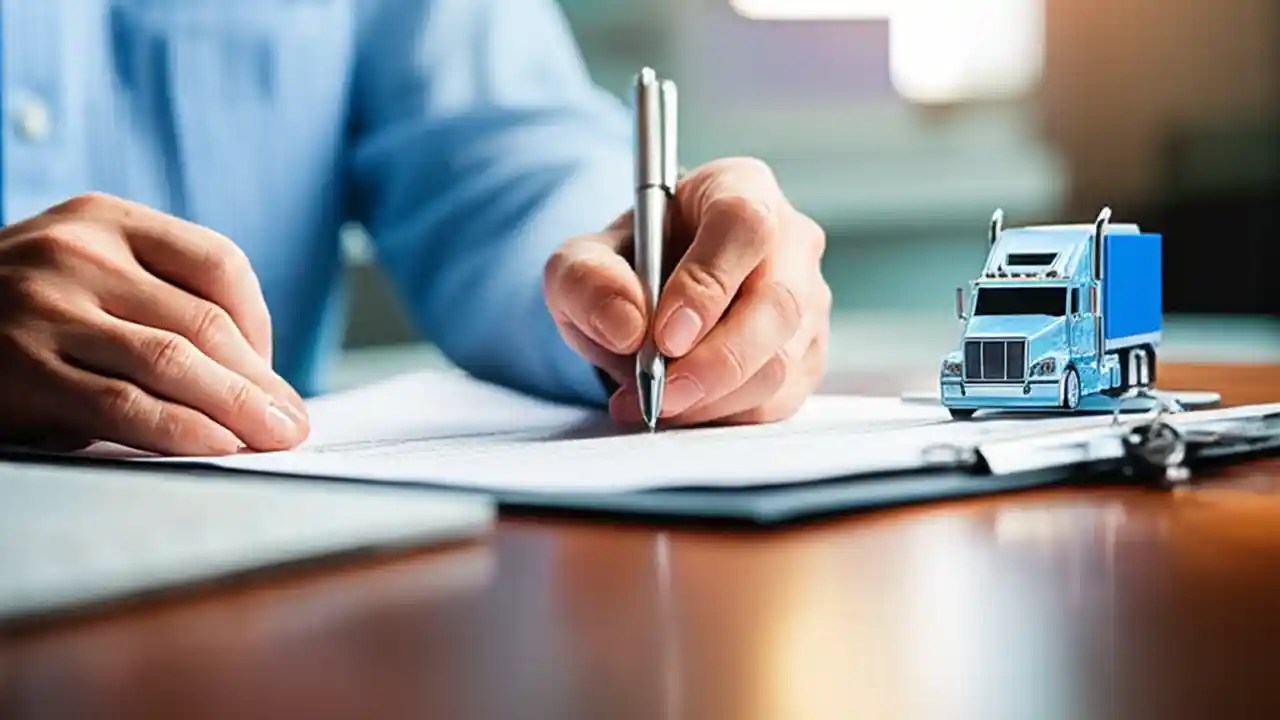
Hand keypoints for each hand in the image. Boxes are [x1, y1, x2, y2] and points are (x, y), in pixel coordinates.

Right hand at [0, 193, 308, 454]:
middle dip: (260, 382)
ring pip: (172, 362)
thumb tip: (256, 379)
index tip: (270, 372)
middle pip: (204, 321)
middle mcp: (76, 253)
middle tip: (292, 422)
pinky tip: (217, 446)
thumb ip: (154, 298)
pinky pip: (123, 405)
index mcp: (104, 218)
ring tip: (273, 439)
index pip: (219, 263)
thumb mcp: (83, 270)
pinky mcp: (21, 369)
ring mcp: (44, 308)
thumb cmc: (18, 307)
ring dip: (236, 409)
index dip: (262, 324)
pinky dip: (180, 430)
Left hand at [545, 158, 830, 425]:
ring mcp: (808, 303)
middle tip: (661, 392)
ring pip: (781, 362)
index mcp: (740, 188)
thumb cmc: (625, 268)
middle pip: (778, 303)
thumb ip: (588, 280)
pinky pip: (778, 401)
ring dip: (714, 398)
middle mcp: (790, 241)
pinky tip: (680, 411)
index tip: (665, 335)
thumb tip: (627, 326)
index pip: (744, 225)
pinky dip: (724, 417)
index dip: (708, 283)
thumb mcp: (580, 262)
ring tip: (653, 402)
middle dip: (716, 361)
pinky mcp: (806, 358)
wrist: (648, 301)